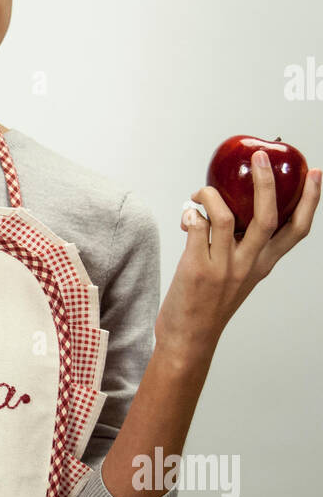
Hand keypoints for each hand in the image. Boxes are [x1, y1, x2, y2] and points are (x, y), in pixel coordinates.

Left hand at [155, 150, 321, 355]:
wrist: (189, 340)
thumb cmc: (209, 306)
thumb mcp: (237, 276)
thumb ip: (240, 247)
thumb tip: (225, 208)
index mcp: (263, 265)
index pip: (296, 230)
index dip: (310, 201)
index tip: (315, 174)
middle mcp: (249, 265)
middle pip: (267, 216)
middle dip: (267, 182)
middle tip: (260, 156)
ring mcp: (224, 267)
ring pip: (226, 216)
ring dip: (209, 196)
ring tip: (200, 194)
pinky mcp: (197, 269)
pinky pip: (197, 227)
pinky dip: (190, 214)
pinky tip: (187, 216)